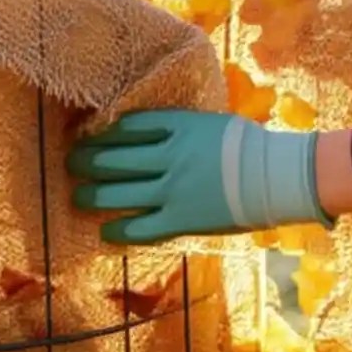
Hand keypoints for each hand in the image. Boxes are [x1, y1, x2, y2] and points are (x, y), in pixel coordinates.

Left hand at [69, 110, 333, 244]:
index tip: (85, 134)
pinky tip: (105, 230)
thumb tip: (145, 124)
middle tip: (72, 163)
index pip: (123, 126)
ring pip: (118, 193)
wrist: (279, 176)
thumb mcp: (208, 121)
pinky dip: (117, 229)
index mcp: (177, 126)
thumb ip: (176, 124)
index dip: (99, 132)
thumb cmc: (248, 145)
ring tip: (78, 196)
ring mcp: (173, 189)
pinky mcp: (181, 219)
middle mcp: (168, 156)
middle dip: (85, 161)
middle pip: (112, 158)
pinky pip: (139, 227)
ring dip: (91, 195)